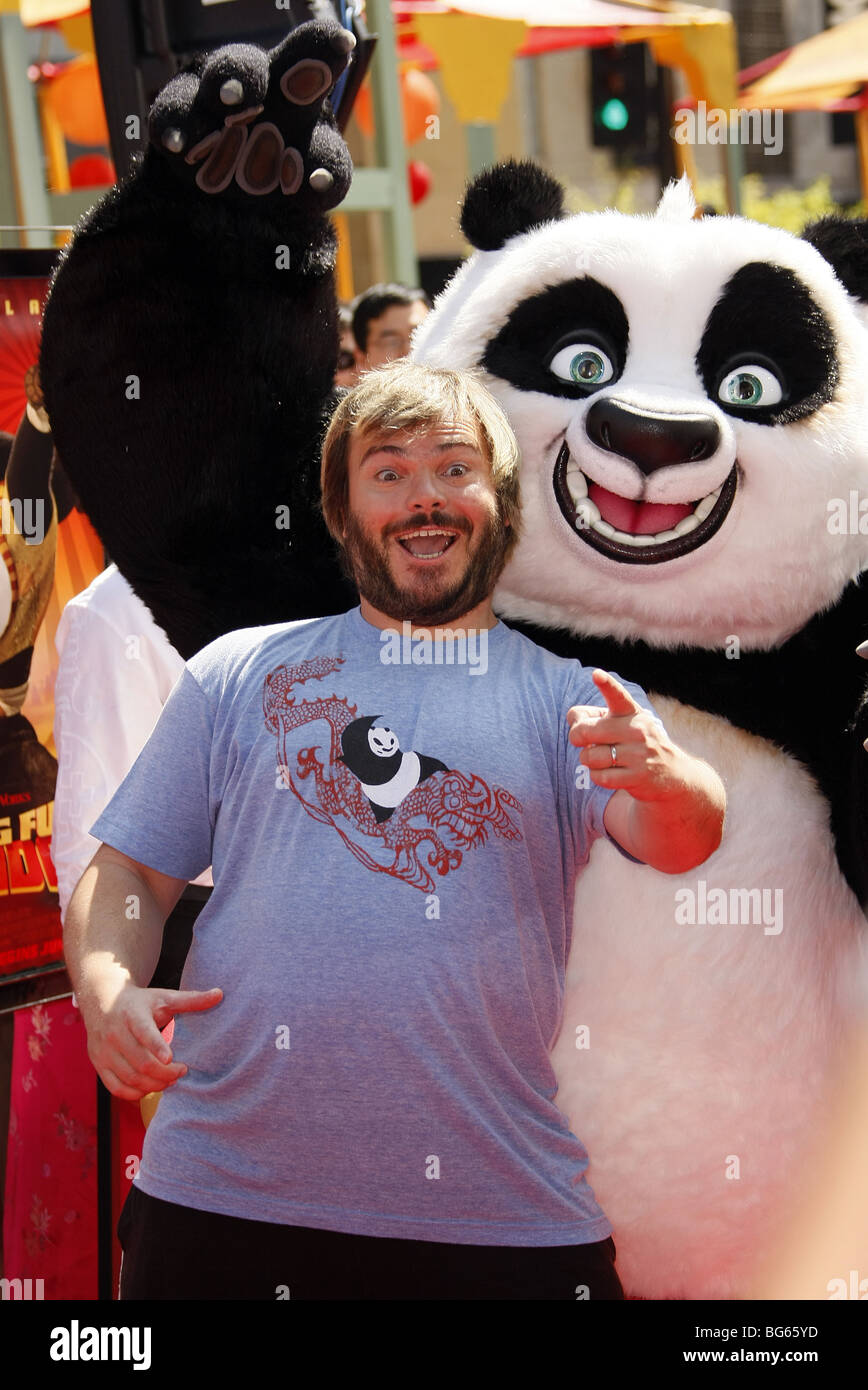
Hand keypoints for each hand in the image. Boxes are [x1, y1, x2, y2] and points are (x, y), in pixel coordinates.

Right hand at [80, 975, 222, 1101]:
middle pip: (140, 1062)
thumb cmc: (141, 1002)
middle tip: (182, 1071)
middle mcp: (114, 1033)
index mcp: (132, 1014)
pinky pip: (116, 1087)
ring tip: (169, 1080)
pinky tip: (149, 1087)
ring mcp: (104, 1051)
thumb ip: (191, 1000)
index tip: (171, 1059)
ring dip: (153, 1085)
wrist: (103, 1001)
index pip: (143, 1032)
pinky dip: (134, 1093)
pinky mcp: (99, 1064)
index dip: (157, 1047)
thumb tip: (220, 994)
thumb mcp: (164, 997)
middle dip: (164, 1073)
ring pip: (130, 1078)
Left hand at [567, 669, 682, 802]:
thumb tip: (573, 719)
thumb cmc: (636, 743)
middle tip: (583, 741)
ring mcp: (638, 755)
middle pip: (585, 731)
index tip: (596, 674)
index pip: (617, 696)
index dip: (606, 685)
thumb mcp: (622, 723)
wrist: (673, 773)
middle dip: (577, 737)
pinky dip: (596, 775)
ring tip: (601, 758)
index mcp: (632, 712)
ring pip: (590, 756)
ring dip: (587, 760)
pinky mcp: (636, 777)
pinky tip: (609, 772)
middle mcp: (637, 730)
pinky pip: (598, 776)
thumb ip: (593, 716)